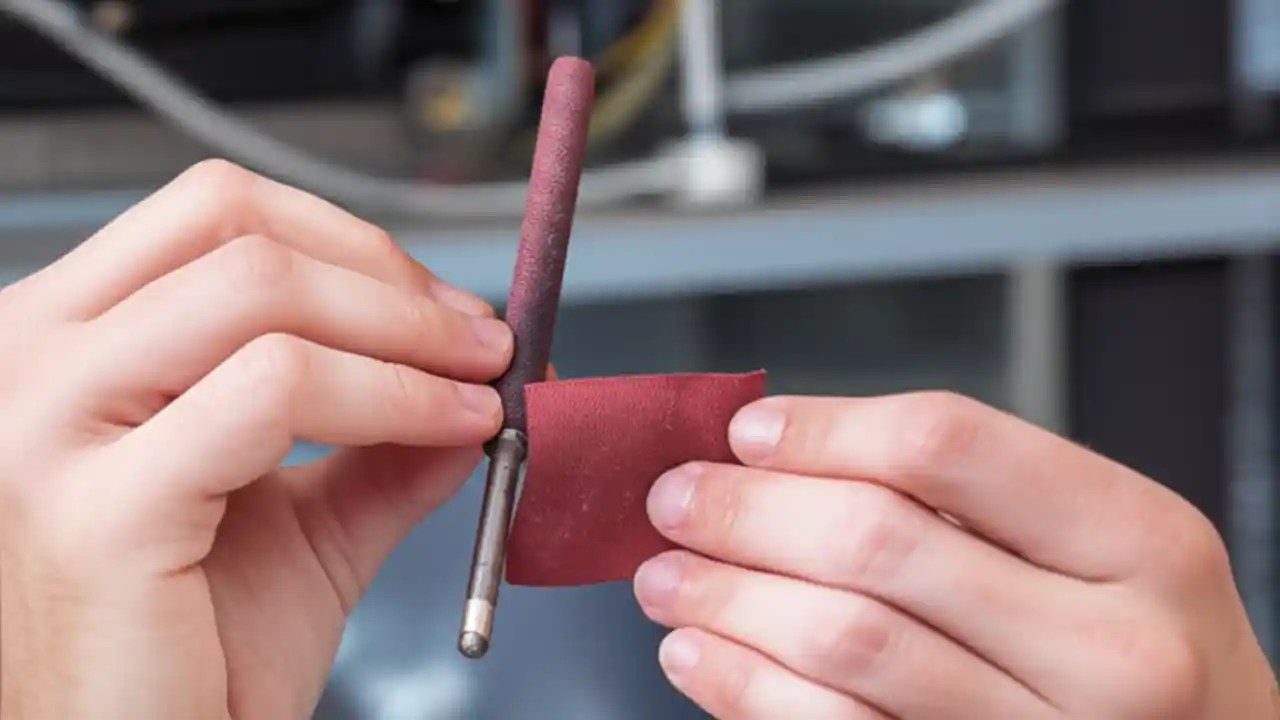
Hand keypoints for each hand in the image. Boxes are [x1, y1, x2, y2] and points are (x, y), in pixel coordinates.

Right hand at [0, 160, 511, 718]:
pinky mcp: (97, 506)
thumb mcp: (304, 520)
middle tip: (481, 338)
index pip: (214, 214)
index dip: (350, 243)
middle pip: (238, 230)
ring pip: (259, 291)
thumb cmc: (194, 655)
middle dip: (390, 278)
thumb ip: (381, 438)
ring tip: (480, 381)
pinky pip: (276, 389)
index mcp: (70, 345)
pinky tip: (457, 426)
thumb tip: (472, 370)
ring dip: (404, 329)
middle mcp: (31, 363)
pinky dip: (393, 394)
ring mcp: (46, 425)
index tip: (443, 303)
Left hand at [636, 392, 1279, 718]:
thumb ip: (975, 498)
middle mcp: (1110, 649)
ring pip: (843, 642)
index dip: (822, 431)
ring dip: (727, 598)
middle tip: (679, 499)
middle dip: (748, 512)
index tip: (749, 432)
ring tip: (669, 576)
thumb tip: (787, 454)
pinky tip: (703, 655)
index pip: (944, 445)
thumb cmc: (1143, 650)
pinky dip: (746, 688)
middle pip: (875, 541)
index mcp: (1141, 542)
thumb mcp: (1108, 551)